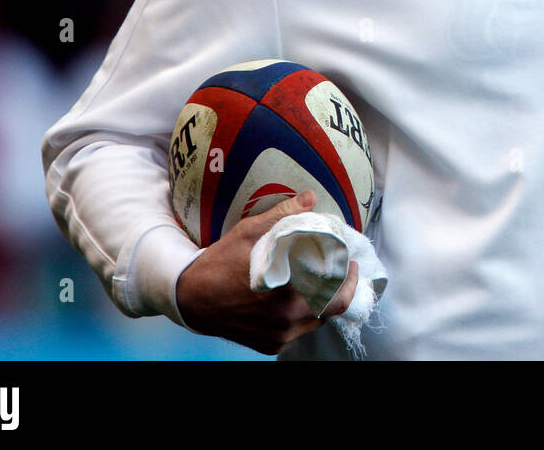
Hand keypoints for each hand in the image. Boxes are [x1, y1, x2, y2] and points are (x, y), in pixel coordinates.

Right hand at [175, 190, 360, 354]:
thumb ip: (283, 216)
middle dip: (338, 290)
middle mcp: (286, 323)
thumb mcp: (250, 233)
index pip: (335, 296)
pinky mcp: (268, 345)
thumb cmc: (220, 263)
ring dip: (321, 303)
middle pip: (328, 310)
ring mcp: (277, 338)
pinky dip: (302, 316)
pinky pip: (296, 332)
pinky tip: (299, 298)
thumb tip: (310, 198)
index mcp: (287, 297)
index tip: (353, 264)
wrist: (190, 298)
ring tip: (321, 281)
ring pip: (313, 322)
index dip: (350, 281)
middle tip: (341, 271)